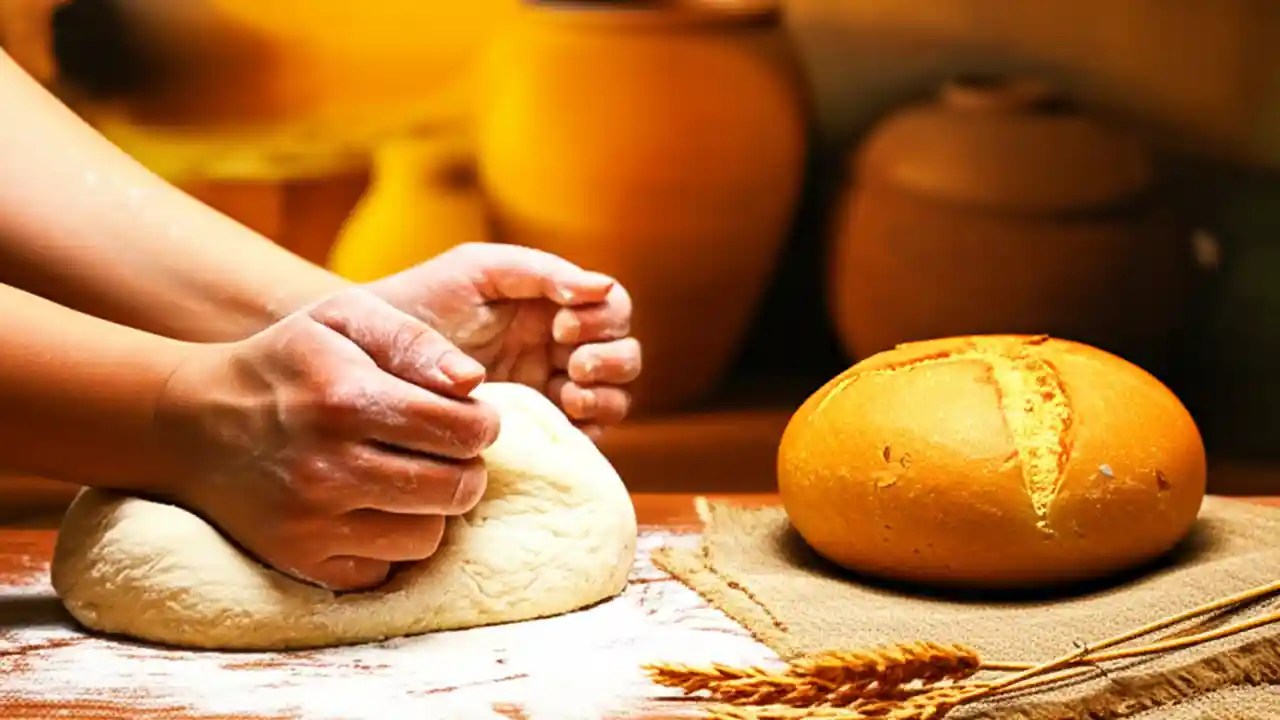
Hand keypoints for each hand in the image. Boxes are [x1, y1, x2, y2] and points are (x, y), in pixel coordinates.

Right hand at [154, 288, 498, 590]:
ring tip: (406, 475)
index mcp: (345, 399)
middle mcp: (328, 468)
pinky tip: (369, 506)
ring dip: (432, 507)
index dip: (481, 423)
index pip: (465, 430)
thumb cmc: (287, 362)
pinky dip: (390, 541)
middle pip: (458, 488)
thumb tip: (472, 381)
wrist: (192, 424)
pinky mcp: (302, 562)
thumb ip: (414, 340)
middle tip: (443, 449)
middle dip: (466, 466)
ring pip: (430, 535)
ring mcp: (311, 523)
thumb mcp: (343, 318)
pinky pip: (388, 567)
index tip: (466, 417)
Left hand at [368, 243, 641, 438]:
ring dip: (605, 394)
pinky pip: (587, 435)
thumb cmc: (423, 302)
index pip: (612, 308)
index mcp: (552, 306)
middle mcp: (559, 349)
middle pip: (623, 354)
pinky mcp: (536, 432)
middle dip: (610, 358)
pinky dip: (590, 427)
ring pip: (613, 396)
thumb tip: (602, 285)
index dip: (604, 318)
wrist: (369, 356)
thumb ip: (540, 270)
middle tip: (571, 364)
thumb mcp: (479, 270)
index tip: (564, 323)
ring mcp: (549, 393)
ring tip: (567, 393)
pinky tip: (561, 418)